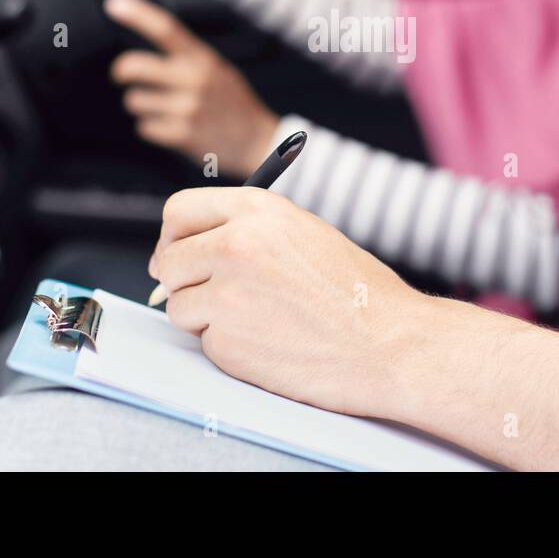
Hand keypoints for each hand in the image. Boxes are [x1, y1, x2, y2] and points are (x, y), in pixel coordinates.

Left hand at [105, 0, 279, 177]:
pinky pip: (145, 127)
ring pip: (135, 100)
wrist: (257, 141)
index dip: (138, 15)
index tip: (114, 4)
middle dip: (121, 71)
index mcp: (203, 59)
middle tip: (122, 75)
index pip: (166, 29)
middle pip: (134, 66)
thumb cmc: (232, 103)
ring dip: (142, 105)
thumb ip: (187, 58)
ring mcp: (188, 108)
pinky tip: (172, 128)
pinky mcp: (182, 135)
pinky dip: (152, 128)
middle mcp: (195, 80)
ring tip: (166, 109)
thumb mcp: (217, 69)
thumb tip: (145, 48)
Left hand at [149, 187, 426, 416]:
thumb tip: (190, 248)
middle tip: (206, 294)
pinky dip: (227, 347)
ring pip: (177, 305)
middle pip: (167, 260)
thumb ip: (247, 232)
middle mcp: (236, 244)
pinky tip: (268, 343)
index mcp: (258, 210)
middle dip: (180, 280)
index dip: (174, 235)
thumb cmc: (358, 294)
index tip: (178, 253)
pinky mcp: (226, 341)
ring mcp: (227, 294)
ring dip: (204, 317)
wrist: (391, 346)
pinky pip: (203, 342)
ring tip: (257, 320)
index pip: (179, 210)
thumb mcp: (304, 235)